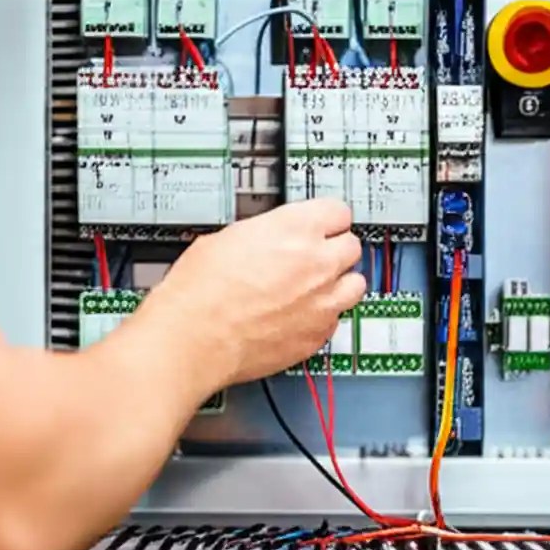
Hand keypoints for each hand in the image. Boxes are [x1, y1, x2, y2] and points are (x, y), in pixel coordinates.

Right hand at [164, 200, 364, 384]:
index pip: (339, 211)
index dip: (328, 219)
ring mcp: (322, 302)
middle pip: (352, 247)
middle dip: (336, 250)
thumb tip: (272, 238)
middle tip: (317, 257)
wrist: (194, 338)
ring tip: (316, 288)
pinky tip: (299, 317)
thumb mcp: (229, 237)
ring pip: (356, 285)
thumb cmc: (200, 291)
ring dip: (340, 284)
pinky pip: (335, 320)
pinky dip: (322, 317)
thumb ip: (266, 234)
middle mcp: (318, 264)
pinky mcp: (317, 336)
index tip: (323, 225)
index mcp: (296, 229)